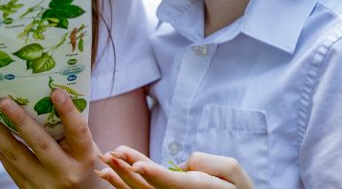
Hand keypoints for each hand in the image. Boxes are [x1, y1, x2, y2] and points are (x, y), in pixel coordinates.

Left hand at [0, 88, 108, 188]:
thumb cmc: (80, 166)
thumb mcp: (84, 148)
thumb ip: (69, 127)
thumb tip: (45, 93)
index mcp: (83, 157)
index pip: (78, 132)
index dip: (68, 112)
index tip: (56, 92)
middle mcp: (64, 172)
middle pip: (40, 144)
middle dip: (20, 121)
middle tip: (3, 101)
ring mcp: (43, 182)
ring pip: (15, 155)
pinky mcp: (26, 188)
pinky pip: (7, 163)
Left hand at [97, 146, 253, 188]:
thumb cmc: (237, 185)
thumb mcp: (233, 171)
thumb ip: (208, 162)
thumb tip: (183, 164)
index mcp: (196, 188)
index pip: (170, 182)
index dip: (153, 173)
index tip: (136, 165)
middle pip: (149, 186)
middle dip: (128, 170)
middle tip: (110, 155)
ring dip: (120, 176)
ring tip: (104, 162)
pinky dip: (121, 184)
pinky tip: (107, 174)